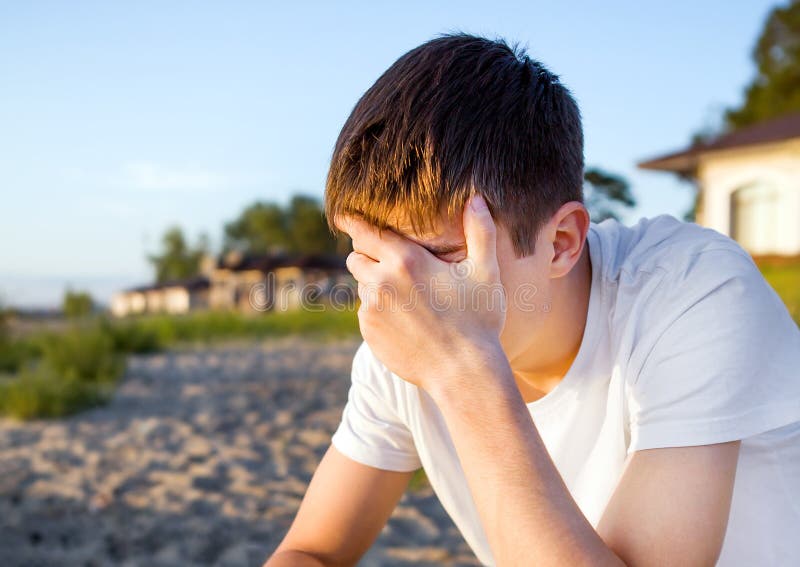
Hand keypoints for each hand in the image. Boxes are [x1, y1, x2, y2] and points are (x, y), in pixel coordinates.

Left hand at [334, 194, 506, 392]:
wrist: (464, 373)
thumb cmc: (478, 320)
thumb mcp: (485, 272)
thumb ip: (480, 231)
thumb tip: (475, 199)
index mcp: (405, 260)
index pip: (363, 230)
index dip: (354, 222)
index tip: (346, 216)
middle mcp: (381, 282)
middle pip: (355, 257)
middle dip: (368, 256)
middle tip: (393, 264)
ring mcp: (371, 310)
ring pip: (362, 287)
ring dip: (376, 286)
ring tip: (408, 298)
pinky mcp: (369, 333)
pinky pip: (366, 314)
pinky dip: (379, 313)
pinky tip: (406, 322)